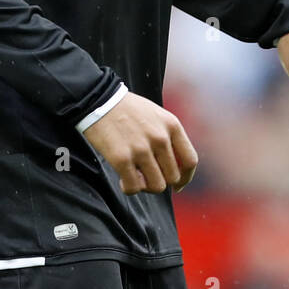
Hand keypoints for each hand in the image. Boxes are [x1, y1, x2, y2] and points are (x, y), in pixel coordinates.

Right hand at [81, 91, 197, 195]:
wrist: (99, 99)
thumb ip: (168, 136)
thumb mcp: (157, 115)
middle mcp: (160, 138)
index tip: (178, 184)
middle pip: (173, 177)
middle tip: (147, 176)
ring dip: (146, 186)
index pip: (190, 161)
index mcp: (172, 125)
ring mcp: (141, 149)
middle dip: (161, 180)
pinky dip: (129, 188)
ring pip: (156, 186)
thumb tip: (174, 166)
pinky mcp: (122, 159)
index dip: (185, 178)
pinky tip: (123, 180)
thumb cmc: (127, 109)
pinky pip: (134, 188)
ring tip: (135, 177)